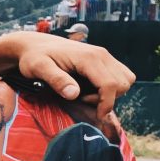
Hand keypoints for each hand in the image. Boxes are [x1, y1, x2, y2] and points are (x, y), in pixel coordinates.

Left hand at [9, 32, 135, 119]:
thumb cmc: (34, 57)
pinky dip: (111, 87)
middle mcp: (101, 54)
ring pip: (125, 80)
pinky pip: (120, 76)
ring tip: (86, 94)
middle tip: (82, 100)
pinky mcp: (103, 59)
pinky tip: (91, 89)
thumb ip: (56, 80)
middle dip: (107, 98)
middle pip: (122, 84)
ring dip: (111, 93)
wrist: (35, 45)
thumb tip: (74, 94)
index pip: (110, 85)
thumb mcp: (38, 69)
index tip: (96, 116)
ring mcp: (104, 56)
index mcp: (88, 57)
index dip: (106, 104)